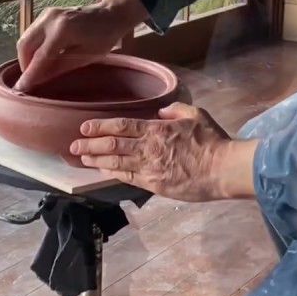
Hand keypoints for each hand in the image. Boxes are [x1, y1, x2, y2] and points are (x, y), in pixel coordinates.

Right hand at [15, 0, 147, 90]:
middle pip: (25, 44)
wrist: (110, 14)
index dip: (29, 74)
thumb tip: (38, 80)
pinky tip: (40, 57)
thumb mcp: (85, 57)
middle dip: (25, 64)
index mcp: (63, 30)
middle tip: (31, 80)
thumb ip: (59, 67)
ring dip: (26, 55)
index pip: (39, 56)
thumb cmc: (103, 37)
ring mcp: (47, 13)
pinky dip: (32, 46)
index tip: (20, 89)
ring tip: (36, 70)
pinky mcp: (46, 13)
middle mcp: (50, 19)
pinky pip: (32, 32)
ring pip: (26, 38)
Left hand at [70, 103, 257, 201]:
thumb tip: (159, 112)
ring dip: (96, 160)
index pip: (121, 126)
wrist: (223, 169)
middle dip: (90, 145)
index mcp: (157, 129)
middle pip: (112, 144)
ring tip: (82, 158)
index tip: (84, 127)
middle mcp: (148, 148)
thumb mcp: (195, 114)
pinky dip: (112, 173)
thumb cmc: (212, 141)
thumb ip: (175, 110)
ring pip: (115, 162)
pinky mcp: (154, 185)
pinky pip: (128, 178)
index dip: (100, 126)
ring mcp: (149, 168)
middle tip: (73, 146)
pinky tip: (102, 170)